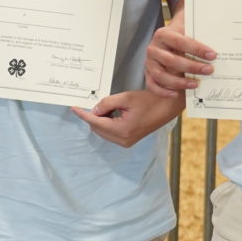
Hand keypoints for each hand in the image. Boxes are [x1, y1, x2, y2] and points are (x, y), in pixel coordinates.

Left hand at [69, 88, 183, 147]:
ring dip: (101, 120)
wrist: (167, 107)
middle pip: (97, 128)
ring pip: (102, 132)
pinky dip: (107, 124)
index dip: (83, 115)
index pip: (96, 122)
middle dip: (94, 116)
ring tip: (112, 108)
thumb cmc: (150, 100)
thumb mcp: (126, 98)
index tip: (74, 108)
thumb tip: (93, 110)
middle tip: (100, 103)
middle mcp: (123, 140)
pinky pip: (110, 133)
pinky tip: (114, 114)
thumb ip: (107, 103)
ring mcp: (126, 142)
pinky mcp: (128, 141)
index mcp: (122, 130)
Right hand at [145, 16, 214, 95]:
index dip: (196, 49)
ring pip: (161, 75)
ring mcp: (149, 62)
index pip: (180, 42)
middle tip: (209, 70)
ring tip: (195, 84)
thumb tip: (218, 39)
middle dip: (192, 67)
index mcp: (163, 34)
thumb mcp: (187, 28)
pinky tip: (175, 94)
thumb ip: (197, 33)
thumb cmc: (181, 35)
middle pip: (171, 60)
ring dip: (179, 82)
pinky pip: (152, 85)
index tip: (212, 55)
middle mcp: (153, 48)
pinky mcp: (147, 73)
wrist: (166, 38)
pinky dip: (163, 91)